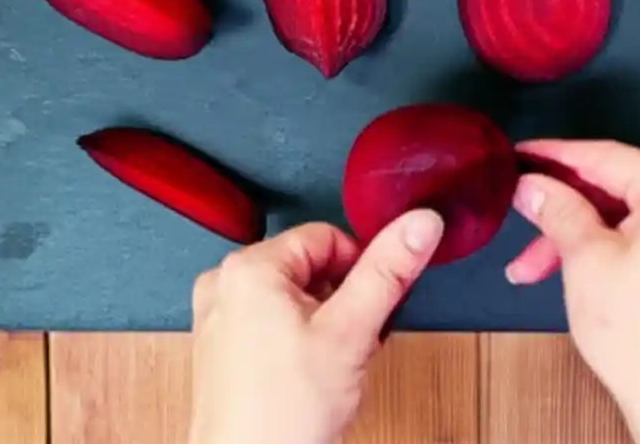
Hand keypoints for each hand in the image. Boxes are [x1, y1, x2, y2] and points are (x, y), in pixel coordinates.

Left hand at [188, 210, 443, 443]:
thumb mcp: (351, 331)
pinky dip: (300, 342)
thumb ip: (388, 271)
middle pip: (310, 267)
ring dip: (325, 323)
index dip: (360, 269)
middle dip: (343, 300)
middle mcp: (224, 286)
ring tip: (332, 363)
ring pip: (294, 298)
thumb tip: (419, 225)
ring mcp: (219, 320)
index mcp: (249, 268)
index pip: (326, 237)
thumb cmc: (284, 413)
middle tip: (353, 340)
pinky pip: (273, 325)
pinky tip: (310, 376)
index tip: (372, 303)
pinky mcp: (222, 350)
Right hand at [506, 140, 639, 443]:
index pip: (610, 157)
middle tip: (523, 214)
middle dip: (565, 209)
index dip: (558, 156)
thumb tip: (533, 184)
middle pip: (621, 189)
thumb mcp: (585, 261)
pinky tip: (574, 268)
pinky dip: (613, 249)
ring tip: (534, 266)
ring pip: (632, 217)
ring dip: (582, 236)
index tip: (524, 155)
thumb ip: (558, 210)